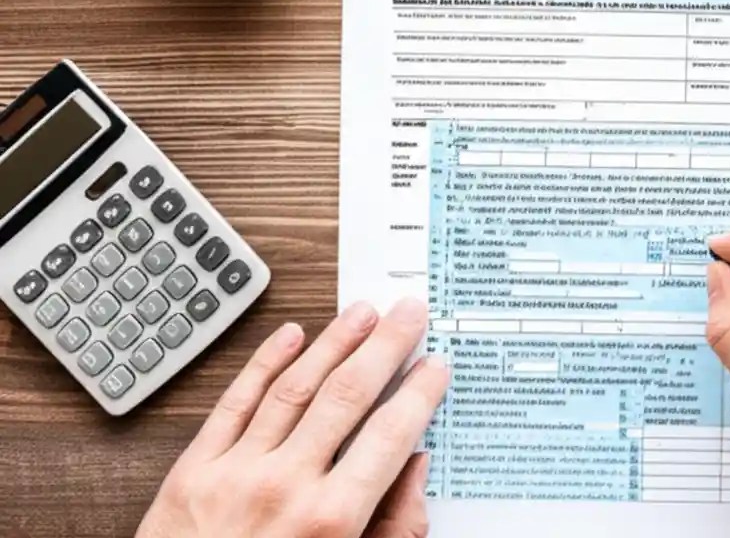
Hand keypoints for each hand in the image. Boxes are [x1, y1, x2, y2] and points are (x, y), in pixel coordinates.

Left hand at [137, 298, 449, 537]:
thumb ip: (394, 528)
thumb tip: (416, 469)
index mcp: (332, 521)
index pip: (390, 435)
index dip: (419, 392)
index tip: (435, 366)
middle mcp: (285, 488)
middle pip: (347, 396)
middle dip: (385, 346)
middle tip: (408, 313)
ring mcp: (235, 474)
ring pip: (294, 387)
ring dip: (333, 342)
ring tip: (361, 312)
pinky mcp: (194, 471)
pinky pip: (233, 403)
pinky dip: (263, 363)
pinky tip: (290, 335)